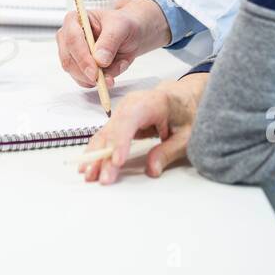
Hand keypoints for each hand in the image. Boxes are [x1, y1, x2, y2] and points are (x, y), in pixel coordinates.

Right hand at [56, 0, 169, 87]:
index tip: (95, 71)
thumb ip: (110, 41)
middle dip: (87, 73)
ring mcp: (72, 54)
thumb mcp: (121, 26)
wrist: (131, 35)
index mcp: (74, 19)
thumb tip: (99, 60)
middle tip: (106, 80)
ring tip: (118, 66)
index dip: (82, 57)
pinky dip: (100, 81)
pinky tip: (113, 70)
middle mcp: (68, 37)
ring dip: (98, 78)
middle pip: (69, 60)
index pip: (72, 40)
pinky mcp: (78, 68)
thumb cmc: (123, 25)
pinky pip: (85, 81)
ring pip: (75, 74)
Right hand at [80, 75, 207, 184]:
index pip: (130, 118)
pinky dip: (97, 151)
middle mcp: (131, 103)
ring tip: (89, 175)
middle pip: (114, 129)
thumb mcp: (186, 135)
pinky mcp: (118, 121)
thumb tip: (152, 170)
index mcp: (153, 101)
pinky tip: (88, 165)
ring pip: (105, 134)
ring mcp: (122, 111)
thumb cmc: (185, 113)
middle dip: (106, 154)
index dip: (121, 140)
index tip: (117, 161)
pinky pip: (105, 136)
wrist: (180, 97)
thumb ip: (168, 151)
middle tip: (104, 177)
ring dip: (96, 155)